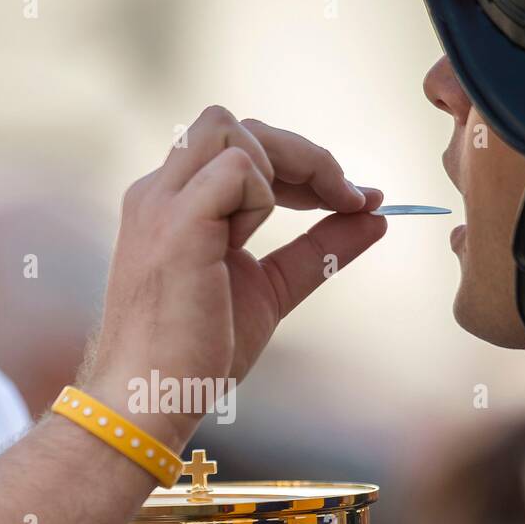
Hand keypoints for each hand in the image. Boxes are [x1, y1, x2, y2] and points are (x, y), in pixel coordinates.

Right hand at [84, 107, 386, 448]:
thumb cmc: (197, 354)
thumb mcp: (271, 288)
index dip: (299, 162)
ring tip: (281, 230)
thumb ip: (319, 247)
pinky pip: (236, 169)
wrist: (150, 400)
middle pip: (233, 123)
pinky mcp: (176, 225)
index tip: (348, 199)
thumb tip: (374, 215)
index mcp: (174, 204)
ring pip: (229, 129)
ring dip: (278, 169)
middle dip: (300, 154)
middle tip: (346, 200)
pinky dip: (263, 197)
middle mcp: (160, 192)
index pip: (236, 144)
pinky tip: (250, 243)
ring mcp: (162, 204)